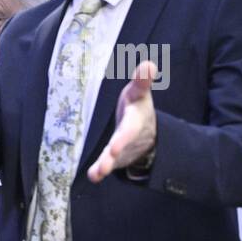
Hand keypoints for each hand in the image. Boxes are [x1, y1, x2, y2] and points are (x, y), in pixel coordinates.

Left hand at [88, 60, 157, 182]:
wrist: (146, 131)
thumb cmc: (137, 107)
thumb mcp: (139, 93)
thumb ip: (142, 81)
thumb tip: (148, 64)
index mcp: (135, 119)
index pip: (131, 127)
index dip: (125, 136)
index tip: (116, 144)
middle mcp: (129, 136)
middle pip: (123, 143)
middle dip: (117, 149)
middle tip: (111, 155)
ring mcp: (122, 148)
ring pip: (114, 157)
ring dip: (107, 164)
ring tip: (99, 172)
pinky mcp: (114, 157)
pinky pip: (106, 164)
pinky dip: (99, 171)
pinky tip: (92, 176)